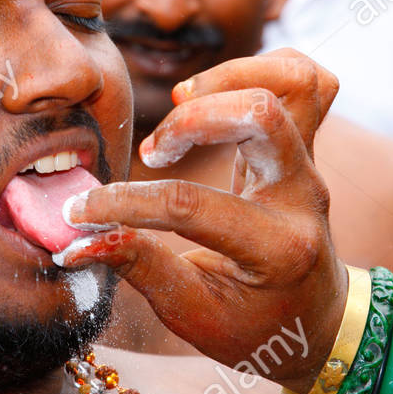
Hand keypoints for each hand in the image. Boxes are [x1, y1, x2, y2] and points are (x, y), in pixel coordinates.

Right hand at [62, 50, 347, 386]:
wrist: (316, 321)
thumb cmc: (251, 325)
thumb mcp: (191, 313)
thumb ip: (139, 267)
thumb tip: (77, 239)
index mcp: (275, 250)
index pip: (191, 206)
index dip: (124, 203)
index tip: (80, 210)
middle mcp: (303, 199)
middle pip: (264, 116)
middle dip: (192, 118)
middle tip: (154, 151)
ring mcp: (311, 166)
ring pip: (297, 82)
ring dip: (230, 77)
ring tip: (183, 99)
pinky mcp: (309, 144)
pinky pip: (305, 80)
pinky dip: (258, 68)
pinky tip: (211, 94)